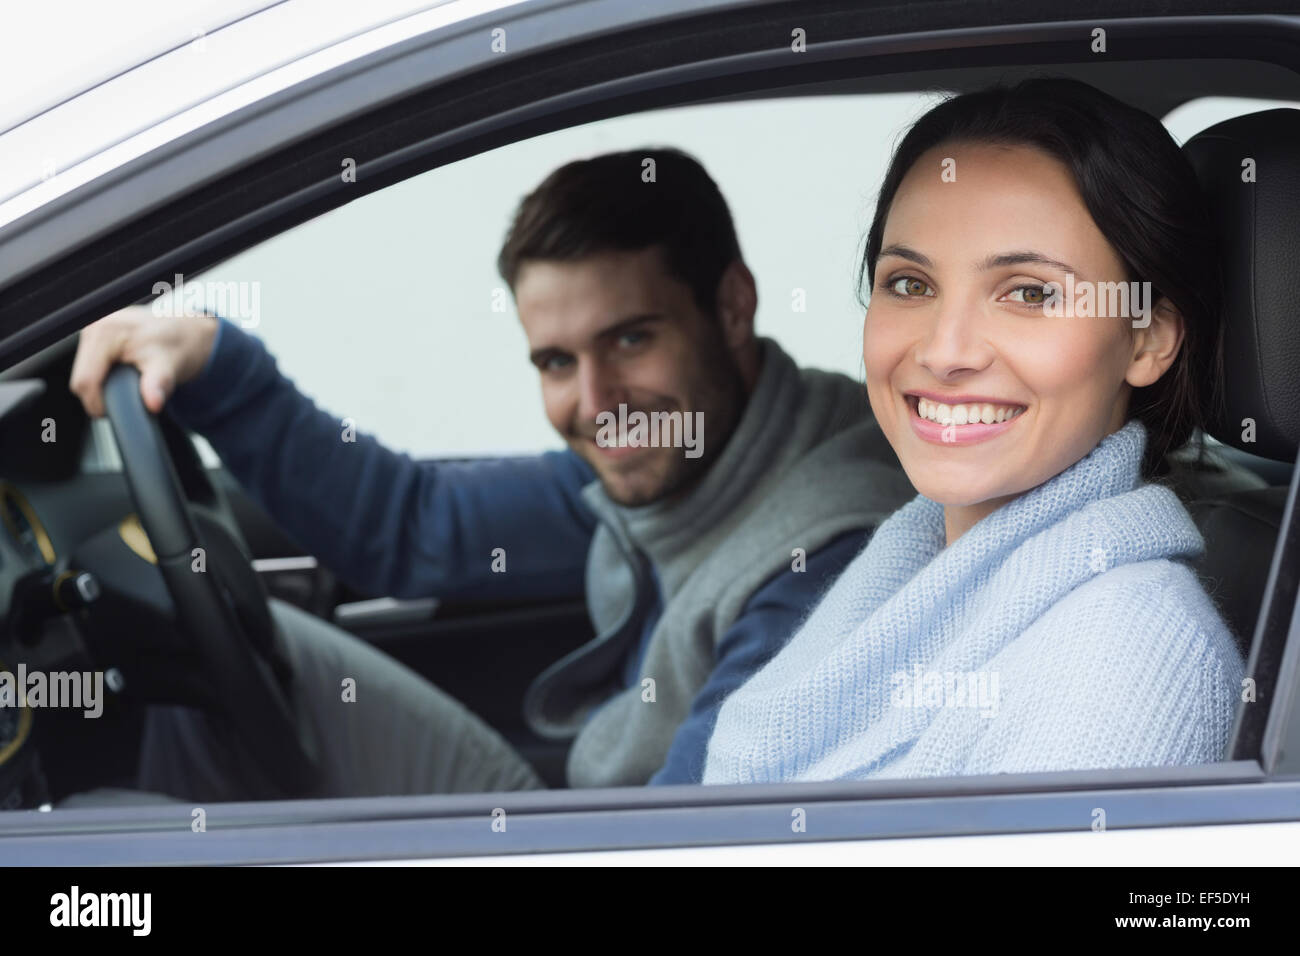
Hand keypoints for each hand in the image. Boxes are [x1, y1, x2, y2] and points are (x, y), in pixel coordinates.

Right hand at [69, 305, 218, 416]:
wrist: (187, 330)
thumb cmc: (180, 343)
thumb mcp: (171, 365)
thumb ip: (158, 384)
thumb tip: (153, 403)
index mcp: (106, 331)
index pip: (86, 380)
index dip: (100, 403)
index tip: (119, 412)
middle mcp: (94, 325)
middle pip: (81, 379)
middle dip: (102, 396)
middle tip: (130, 399)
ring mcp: (92, 329)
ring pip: (84, 374)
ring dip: (103, 387)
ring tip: (128, 386)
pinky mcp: (95, 335)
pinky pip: (89, 366)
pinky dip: (104, 377)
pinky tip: (122, 376)